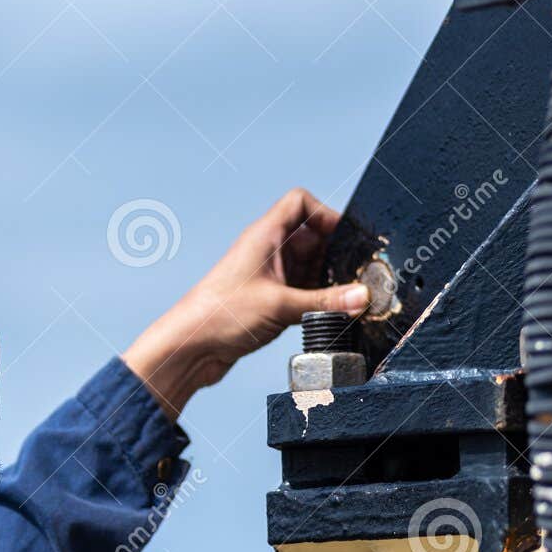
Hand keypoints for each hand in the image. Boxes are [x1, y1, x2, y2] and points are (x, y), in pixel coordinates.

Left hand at [122, 188, 368, 417]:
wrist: (190, 348)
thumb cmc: (220, 315)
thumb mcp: (281, 305)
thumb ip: (326, 301)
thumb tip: (362, 296)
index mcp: (265, 236)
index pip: (300, 203)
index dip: (325, 213)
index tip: (346, 238)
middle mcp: (267, 251)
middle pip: (311, 237)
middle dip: (333, 254)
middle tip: (354, 275)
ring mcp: (267, 275)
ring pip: (308, 266)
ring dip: (326, 280)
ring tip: (341, 299)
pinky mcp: (268, 299)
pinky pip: (300, 289)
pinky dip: (315, 298)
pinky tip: (324, 314)